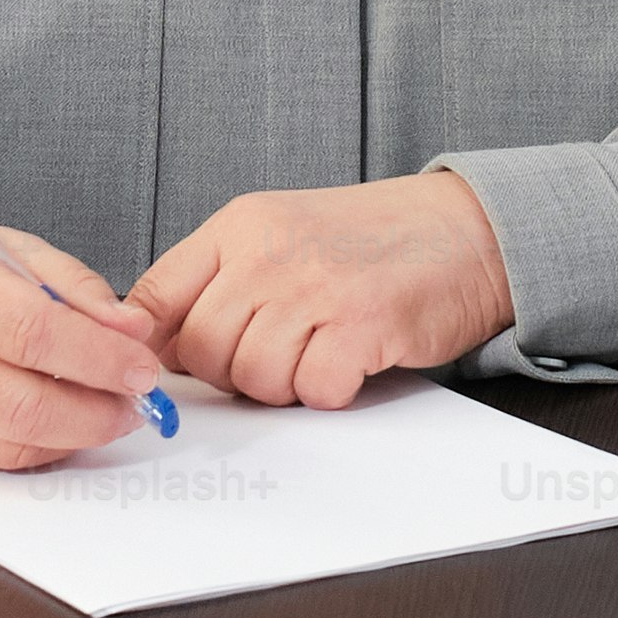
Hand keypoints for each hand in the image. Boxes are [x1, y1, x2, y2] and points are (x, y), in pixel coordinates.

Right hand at [0, 218, 173, 472]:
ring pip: (14, 443)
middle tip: (133, 402)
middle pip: (29, 405)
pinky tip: (42, 419)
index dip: (101, 358)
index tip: (142, 367)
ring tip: (97, 409)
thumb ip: (70, 286)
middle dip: (100, 412)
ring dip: (72, 434)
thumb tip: (130, 330)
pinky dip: (29, 445)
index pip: (36, 334)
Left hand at [129, 169, 517, 408]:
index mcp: (240, 226)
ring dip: (285, 385)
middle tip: (278, 356)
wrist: (467, 228)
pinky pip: (313, 391)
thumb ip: (220, 282)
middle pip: (201, 351)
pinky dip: (331, 391)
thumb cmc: (372, 242)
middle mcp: (270, 252)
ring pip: (253, 379)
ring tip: (320, 352)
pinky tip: (352, 361)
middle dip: (232, 373)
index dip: (150, 347)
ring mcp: (316, 287)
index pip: (152, 297)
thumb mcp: (281, 236)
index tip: (164, 370)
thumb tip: (155, 349)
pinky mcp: (363, 325)